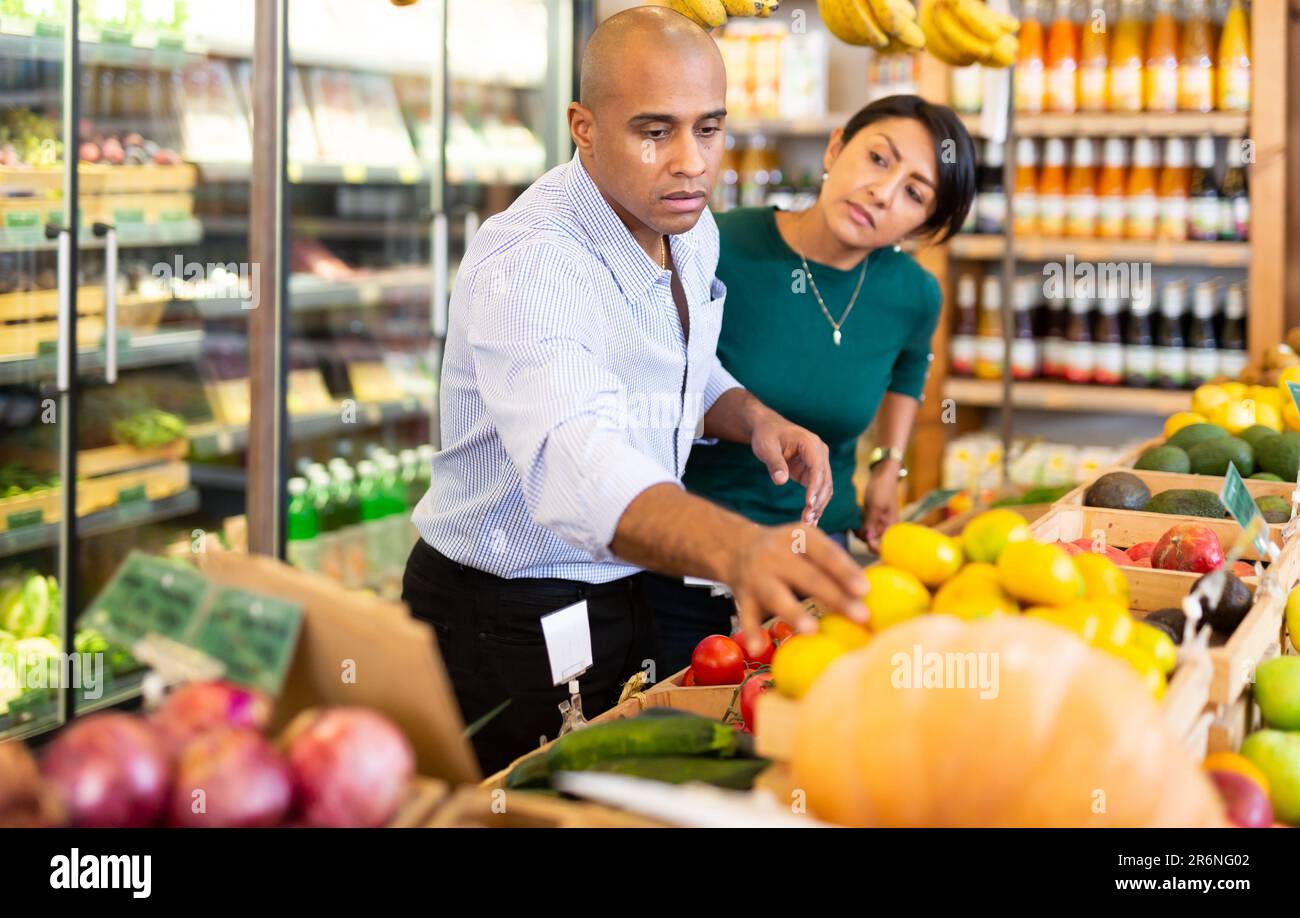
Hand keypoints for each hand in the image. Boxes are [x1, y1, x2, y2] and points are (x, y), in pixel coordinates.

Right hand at [722, 521, 868, 647]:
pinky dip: (752, 633)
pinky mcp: (743, 596)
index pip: (825, 553)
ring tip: (811, 629)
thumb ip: (832, 565)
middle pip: (808, 576)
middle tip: (860, 616)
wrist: (736, 546)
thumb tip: (867, 594)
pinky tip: (758, 649)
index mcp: (799, 537)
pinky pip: (748, 616)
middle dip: (834, 597)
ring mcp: (758, 575)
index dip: (845, 570)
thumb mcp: (807, 544)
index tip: (865, 590)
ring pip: (776, 595)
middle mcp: (777, 554)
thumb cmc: (787, 551)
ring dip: (794, 612)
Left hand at [750, 415, 831, 524]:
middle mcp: (820, 452)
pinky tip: (810, 519)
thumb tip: (780, 481)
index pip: (818, 468)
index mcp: (811, 443)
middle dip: (818, 501)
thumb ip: (774, 463)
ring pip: (825, 488)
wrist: (768, 428)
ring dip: (819, 506)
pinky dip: (815, 504)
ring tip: (808, 523)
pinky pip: (818, 490)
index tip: (808, 504)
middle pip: (825, 480)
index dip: (815, 487)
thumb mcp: (766, 447)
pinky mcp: (813, 472)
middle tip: (807, 520)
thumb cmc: (767, 435)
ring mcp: (819, 463)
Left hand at [856, 463, 901, 552]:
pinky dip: (859, 527)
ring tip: (853, 523)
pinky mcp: (873, 519)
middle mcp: (887, 528)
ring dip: (859, 532)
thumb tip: (867, 540)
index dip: (873, 547)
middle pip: (873, 543)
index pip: (884, 546)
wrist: (883, 474)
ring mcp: (880, 524)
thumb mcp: (875, 506)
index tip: (863, 538)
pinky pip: (865, 529)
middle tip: (855, 527)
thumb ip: (871, 524)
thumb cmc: (882, 488)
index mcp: (891, 527)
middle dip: (863, 537)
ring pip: (867, 536)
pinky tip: (853, 521)